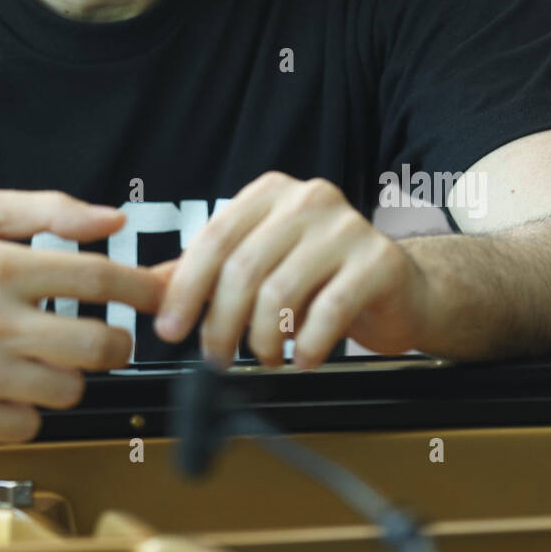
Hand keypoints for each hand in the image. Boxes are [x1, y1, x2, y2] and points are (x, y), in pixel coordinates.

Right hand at [0, 187, 163, 441]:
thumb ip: (48, 209)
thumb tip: (112, 217)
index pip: (99, 277)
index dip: (143, 287)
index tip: (159, 293)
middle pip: (99, 345)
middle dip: (114, 339)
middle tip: (99, 332)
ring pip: (70, 389)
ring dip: (69, 373)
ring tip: (41, 353)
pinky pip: (30, 426)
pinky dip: (30, 409)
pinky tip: (8, 381)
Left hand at [151, 171, 429, 368]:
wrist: (400, 288)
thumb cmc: (322, 278)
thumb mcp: (260, 266)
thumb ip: (207, 275)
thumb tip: (150, 295)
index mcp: (270, 193)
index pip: (214, 238)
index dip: (187, 289)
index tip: (171, 330)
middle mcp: (308, 199)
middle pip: (243, 268)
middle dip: (221, 324)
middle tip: (216, 358)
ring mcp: (347, 227)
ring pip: (280, 292)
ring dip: (263, 340)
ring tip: (266, 357)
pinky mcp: (379, 261)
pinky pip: (328, 312)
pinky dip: (306, 345)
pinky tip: (302, 358)